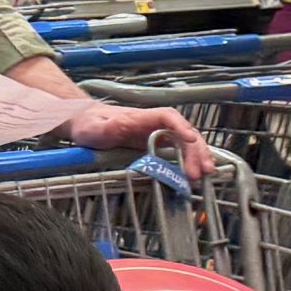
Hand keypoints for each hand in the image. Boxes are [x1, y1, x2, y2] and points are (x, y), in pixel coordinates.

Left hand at [62, 101, 213, 180]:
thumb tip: (118, 124)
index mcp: (140, 117)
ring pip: (185, 142)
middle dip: (195, 150)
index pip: (167, 116)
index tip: (191, 140)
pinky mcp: (157, 144)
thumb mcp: (94, 128)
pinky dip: (189, 160)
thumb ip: (106, 127)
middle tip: (200, 171)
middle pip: (182, 132)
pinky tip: (195, 173)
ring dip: (198, 156)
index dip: (181, 127)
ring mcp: (158, 133)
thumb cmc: (89, 125)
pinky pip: (179, 150)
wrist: (86, 123)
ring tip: (205, 174)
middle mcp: (154, 123)